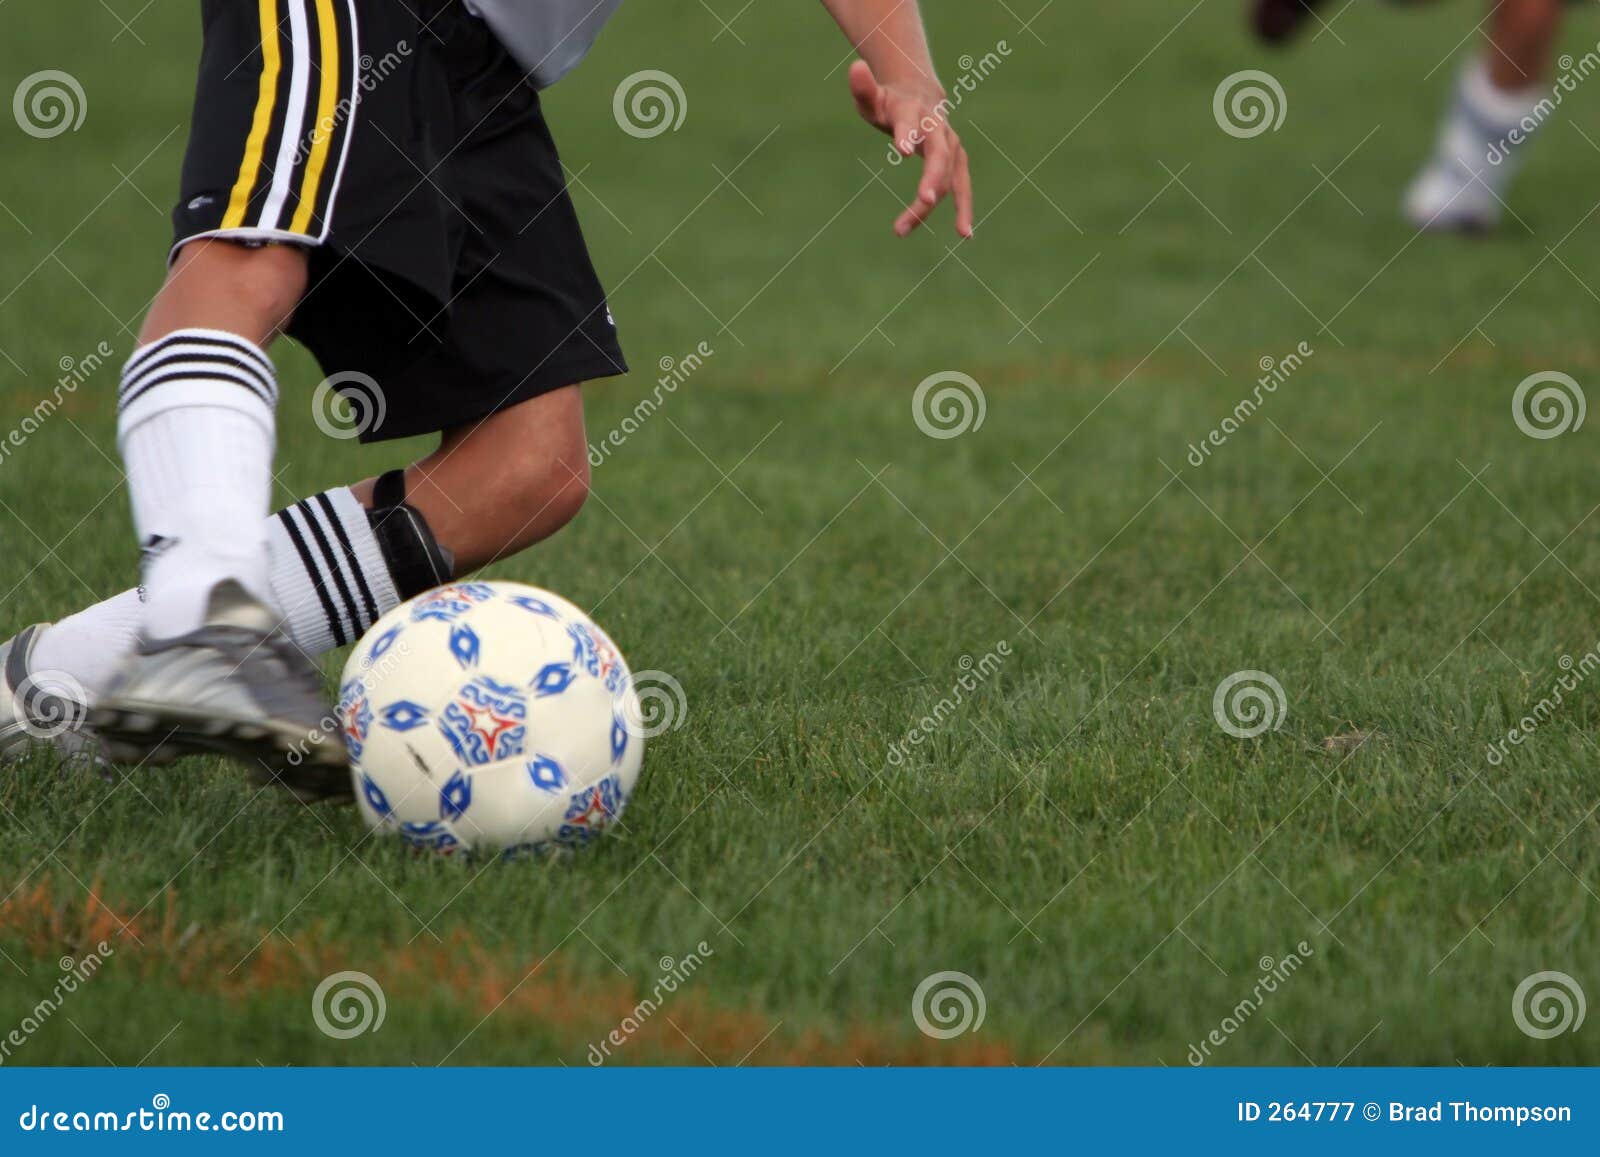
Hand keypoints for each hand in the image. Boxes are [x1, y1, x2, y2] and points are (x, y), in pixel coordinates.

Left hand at [848, 60, 973, 237]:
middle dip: (933, 177)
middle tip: (924, 199)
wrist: (921, 94)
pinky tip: (966, 234)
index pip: (909, 123)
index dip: (906, 134)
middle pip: (938, 154)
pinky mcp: (955, 161)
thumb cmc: (889, 101)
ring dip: (951, 204)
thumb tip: (855, 68)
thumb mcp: (871, 96)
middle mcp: (937, 128)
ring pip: (951, 176)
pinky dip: (965, 208)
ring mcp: (949, 145)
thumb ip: (863, 87)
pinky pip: (961, 186)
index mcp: (912, 111)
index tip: (902, 150)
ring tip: (958, 233)